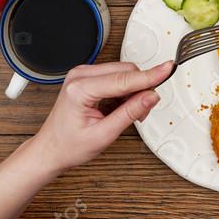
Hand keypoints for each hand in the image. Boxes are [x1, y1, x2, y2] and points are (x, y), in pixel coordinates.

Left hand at [28, 61, 171, 175]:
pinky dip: (125, 91)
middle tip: (140, 113)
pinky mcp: (88, 76)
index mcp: (80, 89)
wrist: (50, 150)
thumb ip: (130, 113)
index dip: (149, 76)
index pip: (124, 79)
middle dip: (140, 90)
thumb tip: (151, 96)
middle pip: (127, 71)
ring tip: (124, 113)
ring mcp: (83, 74)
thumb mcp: (103, 135)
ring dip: (133, 91)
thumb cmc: (68, 146)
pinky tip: (117, 107)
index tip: (168, 69)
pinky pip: (117, 76)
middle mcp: (80, 76)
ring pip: (124, 72)